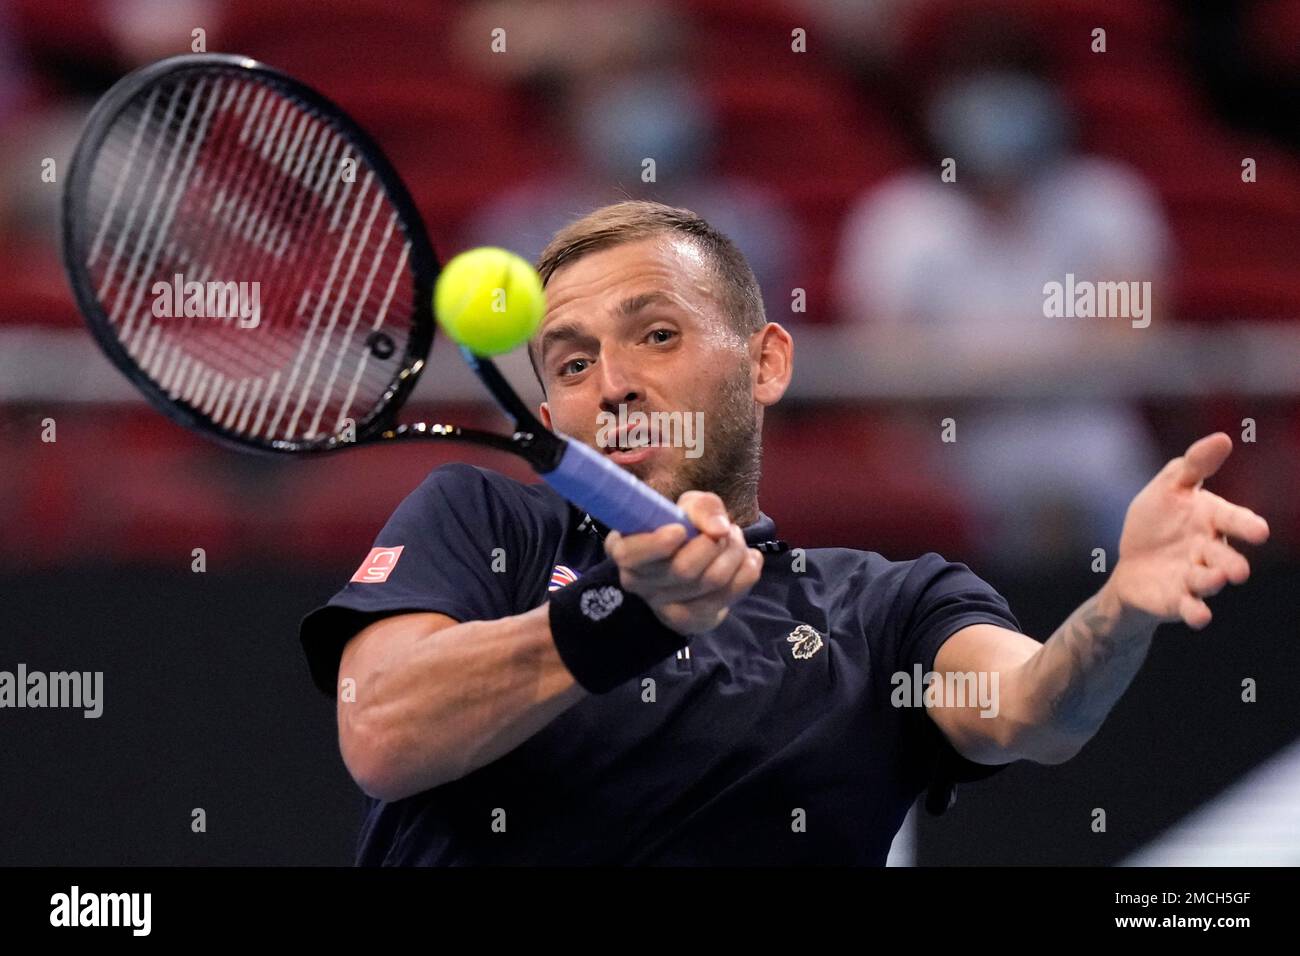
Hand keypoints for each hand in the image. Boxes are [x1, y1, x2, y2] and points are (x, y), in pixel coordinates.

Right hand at [603, 491, 763, 633]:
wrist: (693, 563)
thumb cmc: (682, 527)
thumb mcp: (687, 507)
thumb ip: (701, 507)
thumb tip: (719, 529)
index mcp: (625, 549)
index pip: (631, 555)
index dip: (657, 544)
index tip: (681, 530)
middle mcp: (637, 582)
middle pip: (683, 569)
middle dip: (715, 543)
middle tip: (726, 529)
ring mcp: (663, 607)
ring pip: (712, 581)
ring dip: (735, 552)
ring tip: (735, 539)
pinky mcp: (691, 620)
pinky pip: (731, 595)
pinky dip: (748, 571)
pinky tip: (746, 559)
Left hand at [1107, 432, 1269, 629]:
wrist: (1132, 566)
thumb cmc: (1156, 523)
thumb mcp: (1167, 488)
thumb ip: (1193, 466)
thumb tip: (1223, 438)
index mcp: (1211, 520)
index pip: (1233, 519)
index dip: (1246, 526)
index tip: (1259, 532)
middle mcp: (1209, 551)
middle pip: (1224, 556)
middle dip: (1231, 562)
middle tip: (1237, 570)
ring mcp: (1195, 577)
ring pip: (1208, 581)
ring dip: (1212, 581)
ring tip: (1213, 579)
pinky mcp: (1179, 600)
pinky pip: (1191, 607)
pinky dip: (1196, 612)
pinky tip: (1200, 616)